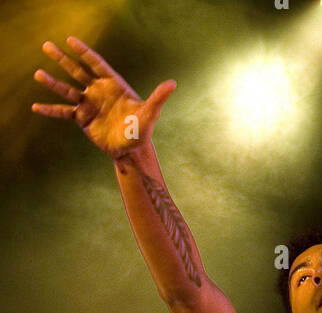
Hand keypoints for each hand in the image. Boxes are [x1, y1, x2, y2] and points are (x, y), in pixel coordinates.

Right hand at [32, 36, 175, 158]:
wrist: (131, 150)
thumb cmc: (142, 131)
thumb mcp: (150, 114)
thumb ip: (158, 98)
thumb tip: (172, 84)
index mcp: (113, 85)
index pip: (96, 64)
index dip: (84, 52)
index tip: (70, 41)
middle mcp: (98, 91)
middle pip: (77, 71)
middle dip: (62, 59)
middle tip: (46, 45)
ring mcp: (88, 104)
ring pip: (67, 90)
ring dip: (52, 82)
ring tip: (37, 74)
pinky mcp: (82, 119)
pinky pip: (63, 112)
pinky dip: (50, 110)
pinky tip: (36, 107)